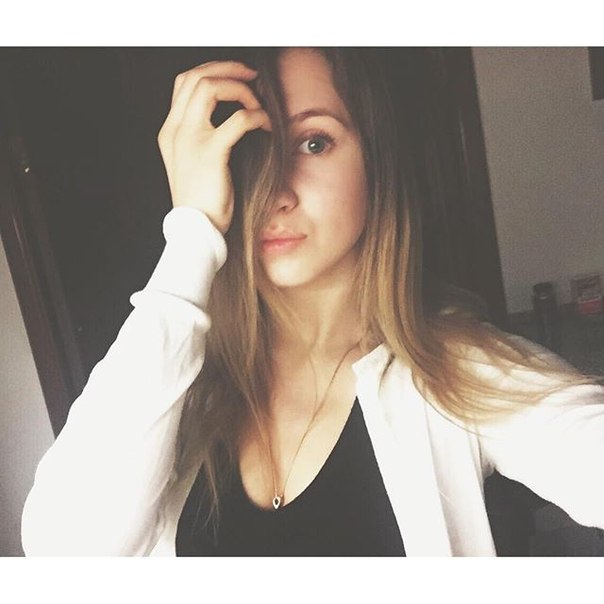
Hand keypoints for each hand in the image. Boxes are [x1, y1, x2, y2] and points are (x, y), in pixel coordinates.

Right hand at [157, 61, 270, 234]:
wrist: (195, 229)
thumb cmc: (202, 200)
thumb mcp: (192, 163)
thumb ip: (201, 137)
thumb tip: (229, 116)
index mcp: (170, 131)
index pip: (184, 82)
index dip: (212, 70)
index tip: (236, 76)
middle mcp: (175, 129)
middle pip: (196, 76)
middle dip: (228, 69)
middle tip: (252, 76)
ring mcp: (190, 139)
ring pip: (210, 87)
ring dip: (240, 89)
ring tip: (257, 103)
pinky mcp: (210, 152)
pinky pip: (238, 119)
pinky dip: (257, 116)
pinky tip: (266, 126)